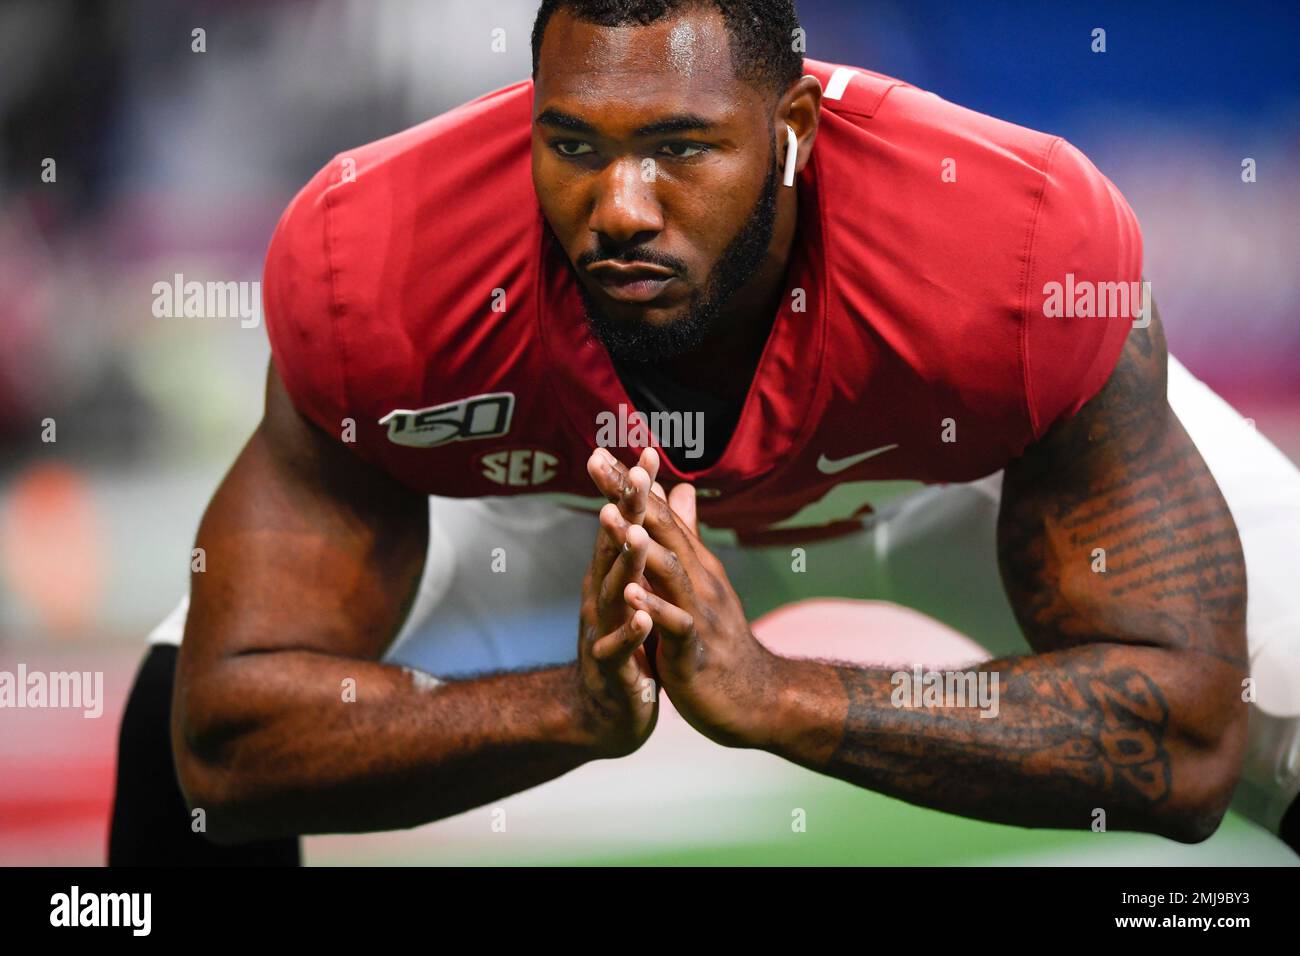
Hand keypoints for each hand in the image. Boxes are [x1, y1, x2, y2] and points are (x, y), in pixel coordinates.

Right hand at [573, 463, 660, 757]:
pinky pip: (619, 647)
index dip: (635, 491)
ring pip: (612, 591)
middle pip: (613, 547)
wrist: (603, 714)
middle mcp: (602, 596)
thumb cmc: (625, 647)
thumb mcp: (637, 592)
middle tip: (634, 476)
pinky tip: (644, 616)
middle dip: (624, 511)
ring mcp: (603, 630)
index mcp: (611, 577)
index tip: (649, 452)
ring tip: (636, 534)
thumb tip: (658, 503)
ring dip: (623, 562)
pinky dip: (631, 630)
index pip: (624, 525)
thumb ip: (645, 547)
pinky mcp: (611, 668)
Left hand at [586, 447, 780, 748]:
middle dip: (628, 495)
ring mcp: (699, 611)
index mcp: (693, 563)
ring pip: (668, 568)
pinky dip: (653, 607)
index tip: (597, 453)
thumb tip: (678, 490)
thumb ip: (686, 536)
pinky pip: (675, 624)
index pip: (659, 513)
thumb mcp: (700, 580)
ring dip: (638, 542)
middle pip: (661, 527)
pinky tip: (631, 594)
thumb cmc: (719, 638)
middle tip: (596, 463)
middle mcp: (698, 578)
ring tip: (606, 517)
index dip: (629, 485)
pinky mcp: (696, 648)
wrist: (756, 696)